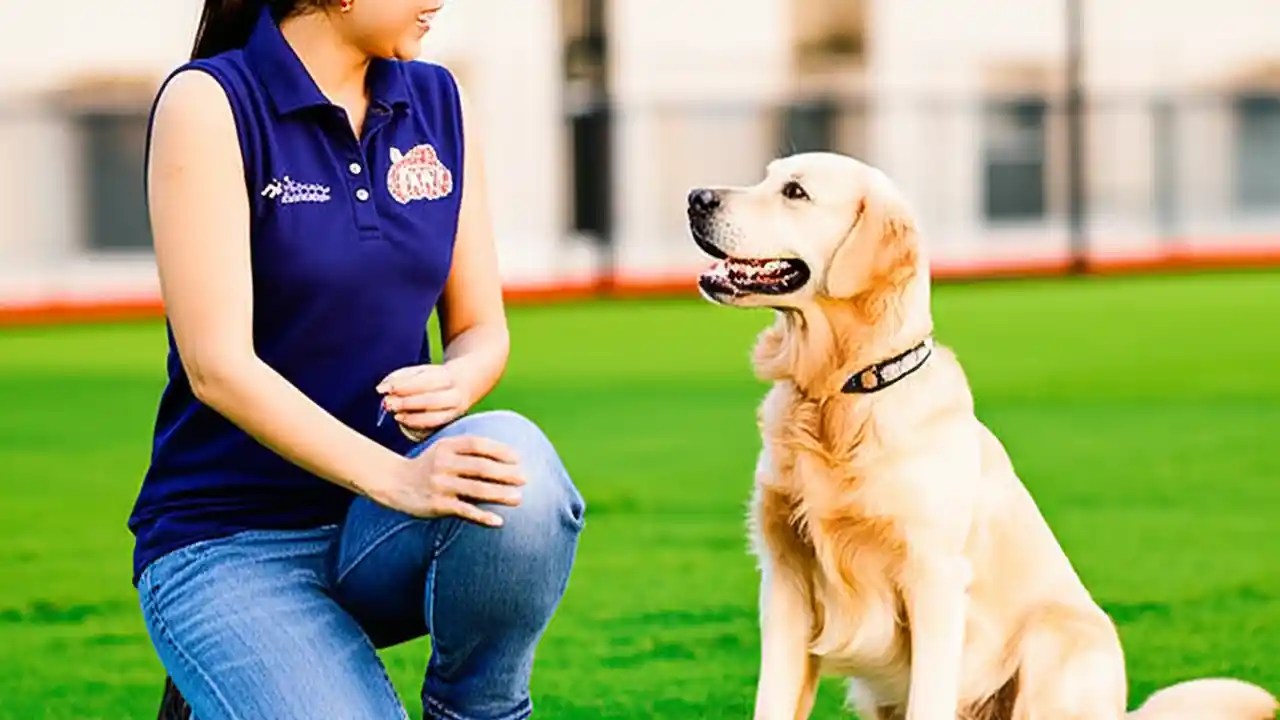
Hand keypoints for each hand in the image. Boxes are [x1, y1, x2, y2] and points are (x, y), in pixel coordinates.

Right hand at [370, 435, 524, 526]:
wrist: (394, 482)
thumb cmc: (428, 465)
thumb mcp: (444, 450)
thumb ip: (468, 449)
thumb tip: (505, 454)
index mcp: (447, 446)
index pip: (478, 445)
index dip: (500, 451)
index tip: (518, 458)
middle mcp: (443, 463)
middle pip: (481, 467)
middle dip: (506, 473)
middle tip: (525, 478)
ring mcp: (440, 484)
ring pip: (476, 489)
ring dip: (500, 494)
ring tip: (518, 498)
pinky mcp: (437, 504)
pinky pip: (464, 510)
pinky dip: (483, 517)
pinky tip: (498, 521)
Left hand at [377, 364, 469, 438]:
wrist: (468, 381)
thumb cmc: (437, 376)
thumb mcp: (424, 370)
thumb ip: (403, 377)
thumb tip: (382, 388)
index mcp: (447, 376)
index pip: (423, 382)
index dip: (402, 386)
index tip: (383, 389)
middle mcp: (454, 394)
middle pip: (429, 400)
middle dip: (406, 403)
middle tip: (387, 404)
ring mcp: (456, 410)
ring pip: (434, 417)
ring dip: (411, 417)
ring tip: (395, 415)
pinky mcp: (453, 421)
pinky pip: (434, 425)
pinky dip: (417, 423)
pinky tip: (403, 420)